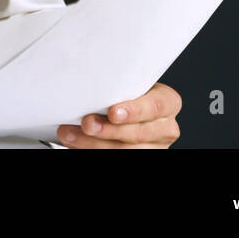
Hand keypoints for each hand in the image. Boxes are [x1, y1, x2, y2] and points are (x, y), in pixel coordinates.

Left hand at [56, 82, 181, 147]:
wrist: (128, 108)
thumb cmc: (125, 91)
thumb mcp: (129, 83)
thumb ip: (118, 85)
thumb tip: (88, 84)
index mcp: (168, 103)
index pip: (156, 106)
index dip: (134, 111)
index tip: (112, 113)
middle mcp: (166, 127)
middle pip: (138, 133)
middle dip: (108, 130)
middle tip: (87, 124)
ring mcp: (155, 146)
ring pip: (126, 150)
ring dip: (94, 143)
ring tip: (71, 135)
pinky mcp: (142, 155)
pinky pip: (119, 155)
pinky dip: (93, 149)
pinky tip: (77, 144)